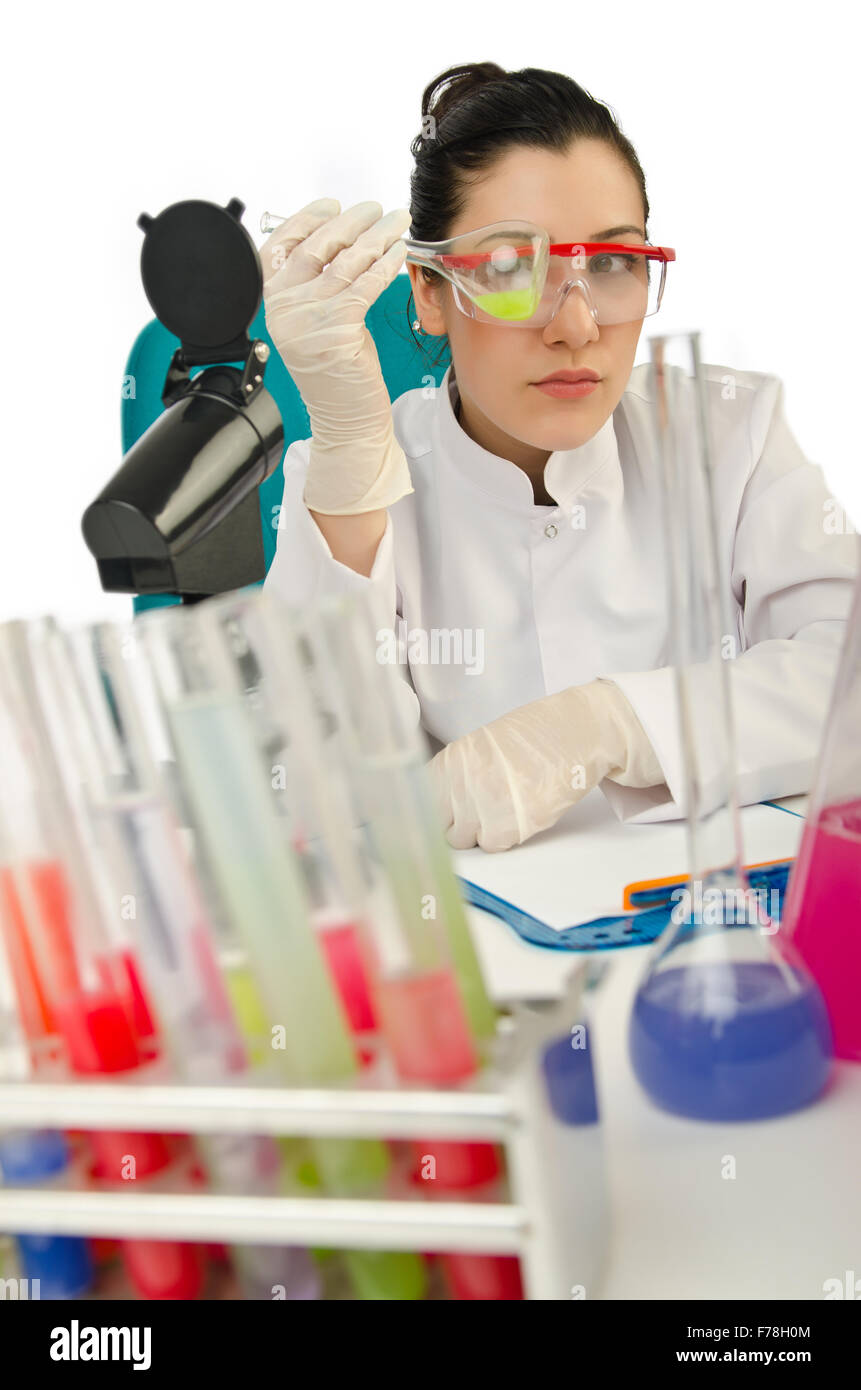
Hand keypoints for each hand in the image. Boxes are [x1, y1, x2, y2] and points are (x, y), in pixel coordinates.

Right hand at [261, 197, 413, 514]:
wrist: (346, 421)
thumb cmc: (338, 372)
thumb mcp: (318, 322)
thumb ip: (318, 286)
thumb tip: (344, 241)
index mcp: (271, 301)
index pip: (281, 244)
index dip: (308, 219)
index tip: (334, 205)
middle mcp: (283, 308)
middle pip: (317, 246)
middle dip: (352, 221)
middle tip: (377, 209)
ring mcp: (307, 320)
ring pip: (346, 262)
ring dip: (377, 234)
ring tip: (398, 220)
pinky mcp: (336, 330)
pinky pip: (364, 284)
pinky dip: (385, 263)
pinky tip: (398, 251)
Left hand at [426, 680, 664, 851]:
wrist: (574, 733)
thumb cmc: (532, 737)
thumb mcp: (479, 747)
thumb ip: (454, 776)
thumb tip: (434, 808)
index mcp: (450, 762)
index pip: (418, 805)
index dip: (429, 816)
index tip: (434, 822)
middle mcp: (461, 783)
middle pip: (438, 827)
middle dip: (455, 825)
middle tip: (479, 811)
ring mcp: (485, 804)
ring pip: (463, 840)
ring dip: (480, 831)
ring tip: (503, 808)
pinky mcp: (511, 823)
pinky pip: (492, 845)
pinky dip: (504, 836)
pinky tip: (518, 813)